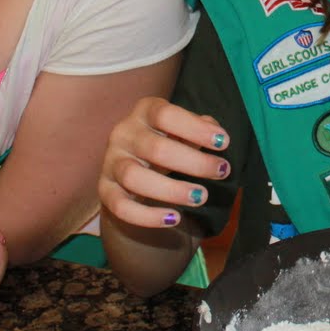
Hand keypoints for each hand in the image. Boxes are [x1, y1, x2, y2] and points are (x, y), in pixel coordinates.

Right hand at [98, 95, 230, 228]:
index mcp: (144, 112)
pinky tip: (174, 218)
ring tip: (201, 197)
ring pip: (134, 177)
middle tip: (221, 171)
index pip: (166, 114)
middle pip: (155, 148)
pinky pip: (121, 206)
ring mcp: (111, 162)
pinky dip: (147, 216)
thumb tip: (217, 134)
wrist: (132, 170)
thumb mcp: (182, 131)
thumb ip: (200, 128)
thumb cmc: (167, 143)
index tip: (224, 142)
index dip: (195, 128)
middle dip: (193, 162)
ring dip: (171, 190)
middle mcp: (123, 134)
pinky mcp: (105, 190)